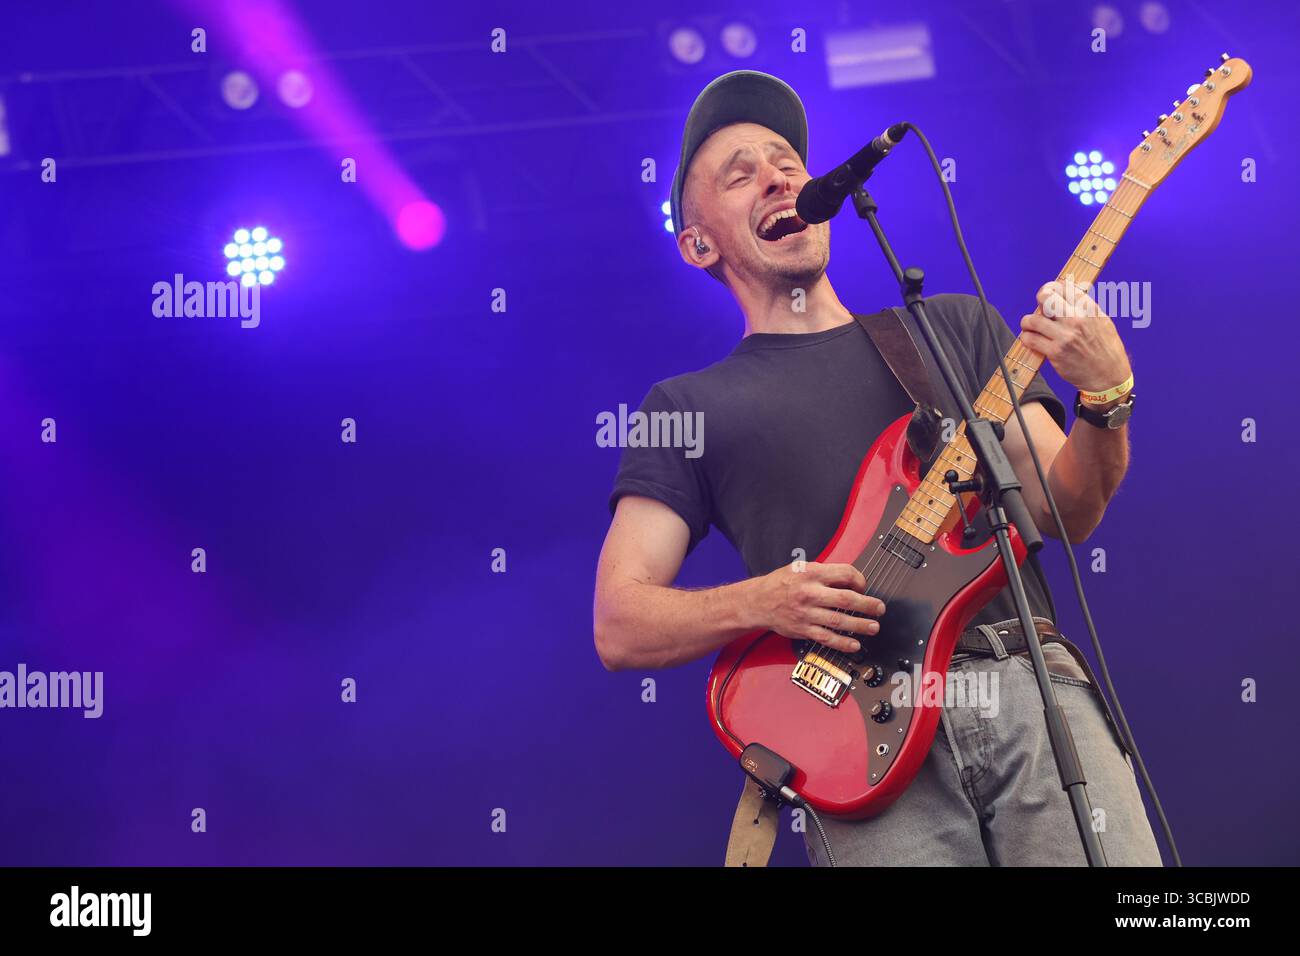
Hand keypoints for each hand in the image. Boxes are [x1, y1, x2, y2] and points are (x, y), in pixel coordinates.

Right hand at [752, 561, 884, 652]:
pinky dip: (842, 643)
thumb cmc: (781, 583)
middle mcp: (809, 593)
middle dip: (867, 605)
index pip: (844, 574)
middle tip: (880, 608)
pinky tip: (854, 645)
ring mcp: (806, 613)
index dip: (860, 580)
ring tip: (873, 627)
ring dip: (859, 626)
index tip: (864, 587)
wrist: (758, 602)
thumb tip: (850, 580)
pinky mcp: (803, 630)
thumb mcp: (801, 568)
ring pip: (838, 621)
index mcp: (811, 574)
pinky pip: (826, 638)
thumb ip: (824, 573)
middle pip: (845, 599)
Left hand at [1020, 281, 1131, 392]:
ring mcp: (1065, 337)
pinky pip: (1031, 339)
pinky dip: (1026, 337)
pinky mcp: (1055, 353)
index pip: (1065, 288)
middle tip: (1039, 307)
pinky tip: (1030, 338)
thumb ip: (1086, 307)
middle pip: (1046, 298)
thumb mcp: (1104, 322)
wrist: (1109, 377)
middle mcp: (1077, 320)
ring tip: (1029, 325)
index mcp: (1090, 310)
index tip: (1048, 292)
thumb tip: (1070, 291)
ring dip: (1027, 321)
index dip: (1053, 287)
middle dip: (1039, 299)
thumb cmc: (1106, 349)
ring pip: (1033, 319)